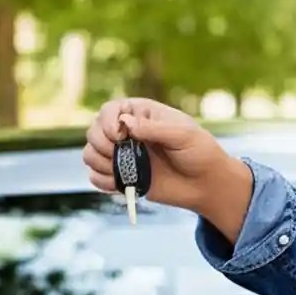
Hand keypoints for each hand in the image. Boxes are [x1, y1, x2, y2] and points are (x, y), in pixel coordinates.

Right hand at [83, 97, 244, 213]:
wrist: (206, 184)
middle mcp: (129, 132)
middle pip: (94, 131)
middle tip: (119, 155)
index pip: (110, 110)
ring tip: (123, 171)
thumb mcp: (183, 136)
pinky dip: (102, 181)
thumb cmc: (200, 153)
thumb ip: (154, 128)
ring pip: (90, 154)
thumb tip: (125, 122)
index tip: (119, 135)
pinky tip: (120, 184)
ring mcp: (124, 155)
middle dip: (101, 144)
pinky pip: (96, 177)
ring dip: (99, 163)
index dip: (107, 121)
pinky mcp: (123, 176)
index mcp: (143, 114)